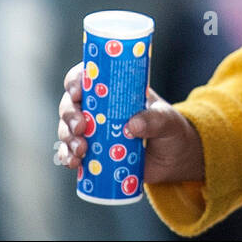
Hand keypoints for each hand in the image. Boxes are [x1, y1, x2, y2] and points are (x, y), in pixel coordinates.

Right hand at [57, 62, 204, 184]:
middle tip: (80, 127)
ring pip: (67, 129)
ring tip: (80, 151)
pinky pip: (70, 153)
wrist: (174, 159)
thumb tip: (131, 126)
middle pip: (71, 104)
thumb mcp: (167, 120)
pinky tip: (73, 163)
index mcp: (116, 91)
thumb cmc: (171, 130)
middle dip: (69, 114)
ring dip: (67, 139)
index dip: (76, 80)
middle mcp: (99, 109)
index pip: (88, 78)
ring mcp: (93, 132)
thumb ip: (154, 120)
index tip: (77, 91)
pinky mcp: (92, 153)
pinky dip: (67, 157)